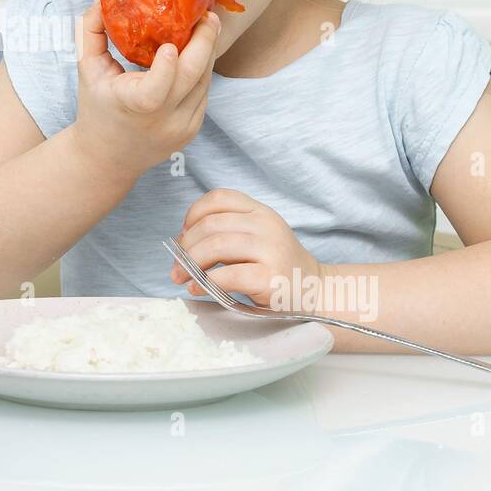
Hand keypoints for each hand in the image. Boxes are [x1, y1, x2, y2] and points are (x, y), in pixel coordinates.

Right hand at [71, 0, 219, 184]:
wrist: (108, 157)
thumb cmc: (96, 107)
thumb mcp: (87, 69)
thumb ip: (91, 30)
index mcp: (133, 106)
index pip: (155, 91)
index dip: (167, 68)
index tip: (172, 45)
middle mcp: (162, 120)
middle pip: (192, 78)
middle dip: (205, 41)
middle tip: (207, 15)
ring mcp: (181, 126)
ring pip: (204, 81)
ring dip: (208, 51)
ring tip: (206, 25)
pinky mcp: (193, 128)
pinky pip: (203, 92)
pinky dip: (203, 68)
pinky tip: (201, 49)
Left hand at [169, 188, 327, 310]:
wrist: (313, 292)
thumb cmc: (277, 267)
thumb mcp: (257, 237)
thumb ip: (227, 231)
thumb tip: (182, 242)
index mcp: (260, 211)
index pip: (218, 198)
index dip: (193, 214)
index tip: (184, 235)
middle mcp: (266, 225)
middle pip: (211, 224)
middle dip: (186, 246)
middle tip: (176, 266)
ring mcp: (271, 250)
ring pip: (216, 245)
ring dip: (191, 263)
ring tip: (183, 278)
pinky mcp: (270, 278)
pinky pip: (228, 275)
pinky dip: (206, 282)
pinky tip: (199, 288)